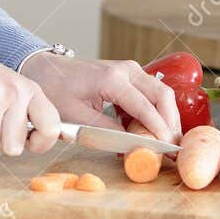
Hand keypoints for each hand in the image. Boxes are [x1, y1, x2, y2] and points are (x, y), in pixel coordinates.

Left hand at [17, 52, 181, 144]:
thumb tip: (130, 146)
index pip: (145, 107)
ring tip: (167, 142)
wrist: (45, 69)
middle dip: (171, 123)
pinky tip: (153, 131)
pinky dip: (156, 111)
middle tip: (174, 148)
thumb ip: (104, 131)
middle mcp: (126, 70)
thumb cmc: (55, 90)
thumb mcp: (75, 116)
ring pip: (161, 93)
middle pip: (162, 95)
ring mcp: (130, 70)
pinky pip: (151, 93)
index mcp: (111, 79)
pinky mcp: (129, 75)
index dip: (159, 129)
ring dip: (167, 117)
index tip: (167, 149)